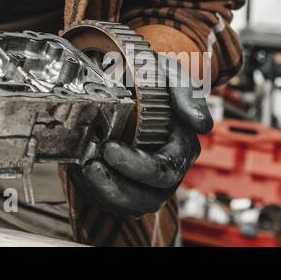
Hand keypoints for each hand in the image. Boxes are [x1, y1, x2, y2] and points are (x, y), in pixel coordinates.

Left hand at [69, 53, 211, 218]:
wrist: (122, 75)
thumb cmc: (149, 76)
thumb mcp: (168, 73)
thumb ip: (186, 94)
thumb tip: (201, 126)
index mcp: (181, 148)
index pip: (164, 171)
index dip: (136, 167)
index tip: (109, 148)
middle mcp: (166, 171)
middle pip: (148, 198)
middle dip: (117, 186)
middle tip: (91, 164)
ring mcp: (145, 182)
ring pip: (129, 206)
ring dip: (103, 193)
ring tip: (83, 169)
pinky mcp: (123, 185)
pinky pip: (111, 203)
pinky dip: (93, 192)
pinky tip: (79, 171)